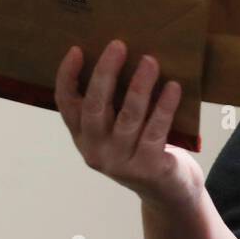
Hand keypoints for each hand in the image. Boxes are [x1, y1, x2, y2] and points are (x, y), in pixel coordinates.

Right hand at [54, 40, 205, 212]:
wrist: (170, 193)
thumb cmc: (145, 149)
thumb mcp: (120, 130)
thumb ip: (114, 104)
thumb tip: (122, 55)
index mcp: (84, 138)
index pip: (66, 105)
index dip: (67, 77)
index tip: (76, 50)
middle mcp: (96, 151)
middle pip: (94, 107)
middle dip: (105, 73)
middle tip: (118, 45)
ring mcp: (120, 162)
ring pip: (128, 116)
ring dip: (140, 86)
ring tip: (150, 61)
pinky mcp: (147, 168)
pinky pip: (156, 130)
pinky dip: (165, 106)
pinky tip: (174, 87)